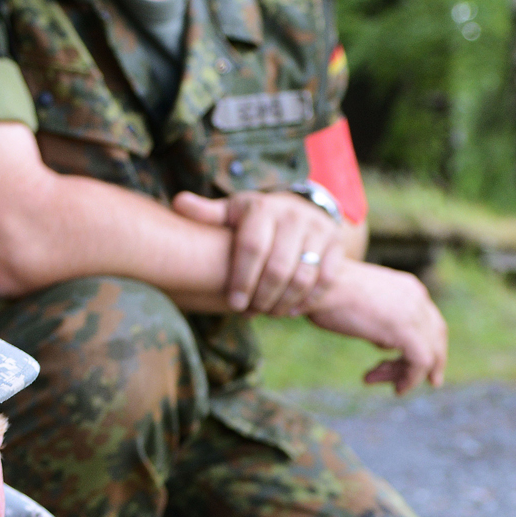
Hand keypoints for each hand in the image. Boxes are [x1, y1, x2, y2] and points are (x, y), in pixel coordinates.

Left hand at [172, 189, 349, 316]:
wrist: (302, 213)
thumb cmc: (257, 220)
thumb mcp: (234, 215)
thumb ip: (210, 215)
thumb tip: (178, 204)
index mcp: (263, 206)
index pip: (251, 248)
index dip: (241, 280)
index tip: (233, 303)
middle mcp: (293, 213)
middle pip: (277, 267)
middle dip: (261, 296)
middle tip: (249, 312)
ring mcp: (319, 228)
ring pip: (302, 277)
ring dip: (283, 302)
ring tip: (268, 312)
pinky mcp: (337, 244)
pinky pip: (323, 280)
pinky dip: (306, 300)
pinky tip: (290, 309)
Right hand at [304, 258, 449, 393]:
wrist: (313, 283)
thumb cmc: (325, 294)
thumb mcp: (361, 305)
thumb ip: (380, 321)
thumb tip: (385, 343)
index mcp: (408, 287)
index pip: (428, 320)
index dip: (425, 344)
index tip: (405, 363)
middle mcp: (417, 297)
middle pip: (436, 336)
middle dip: (431, 362)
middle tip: (429, 382)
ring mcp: (414, 313)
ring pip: (429, 353)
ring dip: (406, 374)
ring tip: (377, 380)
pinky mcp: (406, 331)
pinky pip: (421, 362)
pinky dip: (411, 379)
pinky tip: (397, 389)